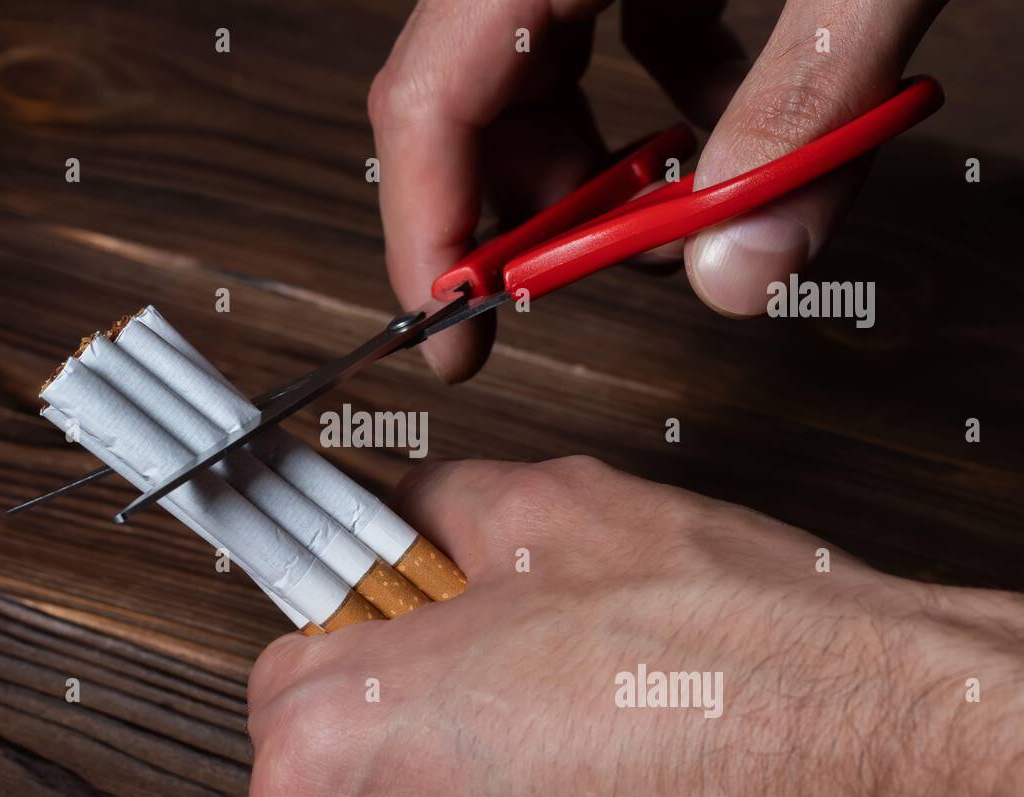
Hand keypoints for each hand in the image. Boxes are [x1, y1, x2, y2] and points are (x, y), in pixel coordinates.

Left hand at [247, 457, 1023, 796]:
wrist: (858, 751)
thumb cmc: (713, 649)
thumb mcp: (544, 513)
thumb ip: (433, 503)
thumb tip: (407, 504)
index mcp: (336, 736)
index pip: (284, 663)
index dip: (358, 623)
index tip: (392, 614)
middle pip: (335, 751)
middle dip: (406, 698)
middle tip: (498, 659)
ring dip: (461, 763)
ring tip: (560, 716)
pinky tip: (584, 774)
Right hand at [368, 0, 947, 381]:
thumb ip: (808, 106)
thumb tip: (744, 270)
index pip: (429, 99)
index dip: (427, 231)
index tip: (452, 329)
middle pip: (476, 96)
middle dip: (536, 210)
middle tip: (595, 284)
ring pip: (541, 70)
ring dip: (602, 166)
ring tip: (677, 212)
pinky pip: (617, 28)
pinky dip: (662, 100)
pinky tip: (725, 120)